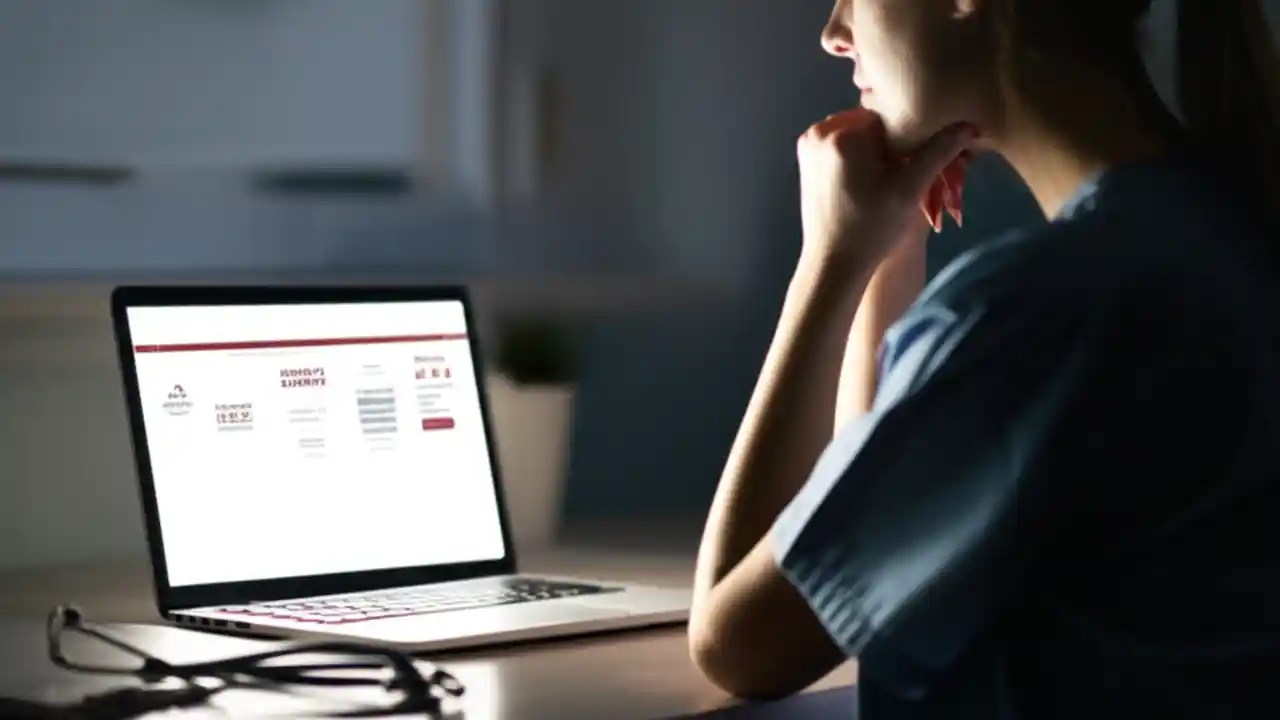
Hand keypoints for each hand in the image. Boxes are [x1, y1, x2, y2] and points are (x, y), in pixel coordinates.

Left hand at [797, 107, 976, 270]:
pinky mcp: (807, 163)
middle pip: (871, 123)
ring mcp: (809, 147)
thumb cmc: (872, 228)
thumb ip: (938, 153)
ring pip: (858, 135)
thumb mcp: (910, 188)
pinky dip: (859, 158)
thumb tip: (968, 125)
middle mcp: (818, 132)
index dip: (910, 135)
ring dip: (877, 150)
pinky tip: (871, 184)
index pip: (889, 115)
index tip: (919, 158)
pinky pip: (842, 147)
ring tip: (890, 180)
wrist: (833, 264)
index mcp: (841, 134)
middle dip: (892, 142)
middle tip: (907, 171)